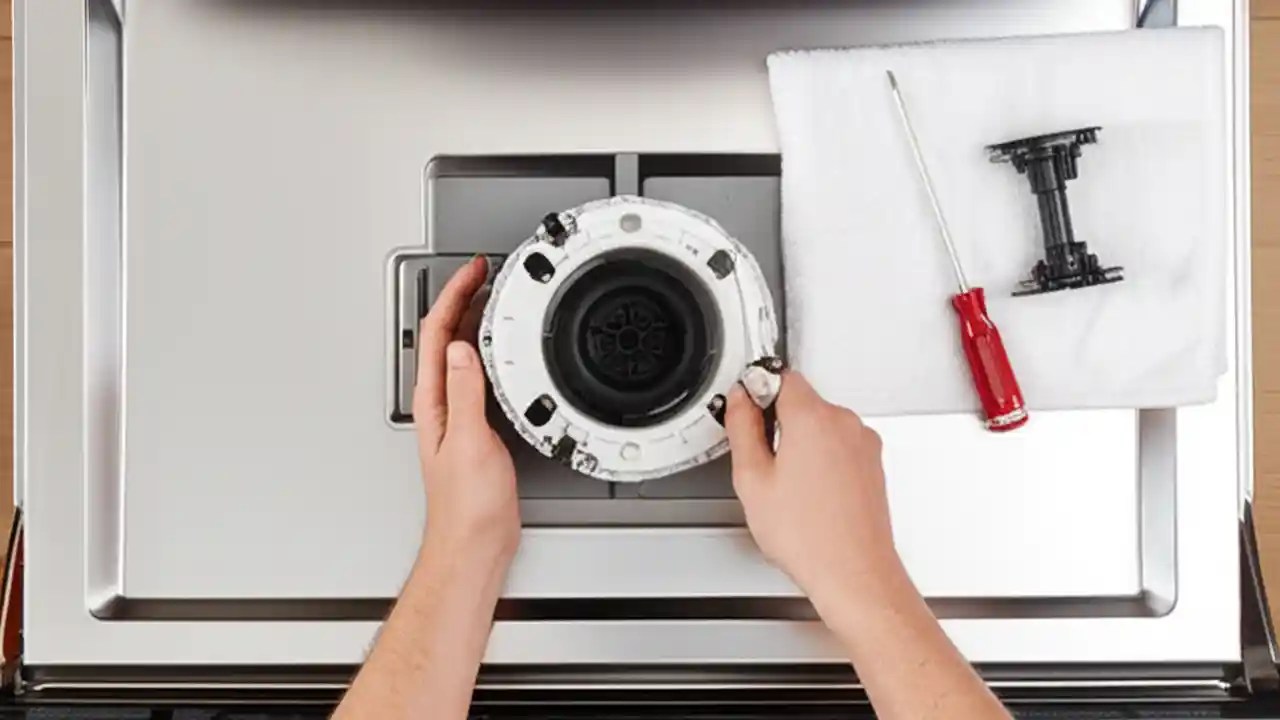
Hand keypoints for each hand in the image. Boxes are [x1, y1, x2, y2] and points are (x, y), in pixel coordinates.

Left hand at [413, 256, 519, 569]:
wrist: (475, 541)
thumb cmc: (466, 505)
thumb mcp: (469, 440)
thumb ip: (465, 391)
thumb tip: (460, 346)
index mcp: (433, 402)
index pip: (435, 334)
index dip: (453, 296)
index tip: (473, 271)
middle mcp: (441, 404)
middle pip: (444, 337)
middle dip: (462, 299)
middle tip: (484, 273)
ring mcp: (458, 414)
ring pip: (460, 354)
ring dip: (474, 321)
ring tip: (493, 298)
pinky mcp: (477, 427)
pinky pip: (479, 376)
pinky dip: (489, 352)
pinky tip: (503, 351)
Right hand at [725, 371, 904, 614]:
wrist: (854, 573)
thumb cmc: (809, 537)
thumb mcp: (752, 480)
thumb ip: (741, 428)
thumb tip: (739, 401)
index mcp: (813, 419)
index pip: (780, 376)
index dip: (756, 391)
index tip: (745, 410)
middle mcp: (845, 423)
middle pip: (802, 401)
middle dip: (778, 422)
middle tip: (763, 462)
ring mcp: (864, 444)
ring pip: (821, 425)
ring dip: (801, 443)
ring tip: (788, 487)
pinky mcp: (872, 464)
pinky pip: (839, 446)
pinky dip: (822, 461)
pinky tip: (809, 496)